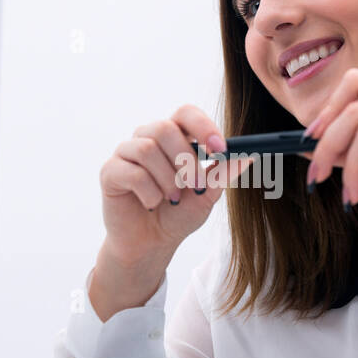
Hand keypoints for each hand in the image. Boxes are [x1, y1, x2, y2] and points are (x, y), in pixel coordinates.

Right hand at [99, 104, 252, 266]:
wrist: (152, 244)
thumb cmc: (178, 215)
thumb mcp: (207, 195)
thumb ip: (223, 174)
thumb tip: (247, 156)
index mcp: (174, 137)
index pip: (186, 113)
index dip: (203, 127)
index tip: (220, 149)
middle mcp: (148, 139)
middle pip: (164, 128)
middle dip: (184, 159)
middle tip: (194, 186)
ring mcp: (126, 153)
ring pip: (146, 149)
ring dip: (167, 179)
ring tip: (171, 198)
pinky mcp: (110, 172)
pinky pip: (132, 173)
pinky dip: (149, 193)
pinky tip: (151, 204)